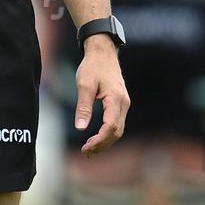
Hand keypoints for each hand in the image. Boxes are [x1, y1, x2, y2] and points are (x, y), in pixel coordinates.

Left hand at [74, 37, 129, 154]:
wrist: (103, 53)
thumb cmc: (92, 67)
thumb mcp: (84, 85)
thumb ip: (83, 107)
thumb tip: (80, 128)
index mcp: (116, 99)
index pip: (111, 127)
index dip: (99, 140)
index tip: (86, 147)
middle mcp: (123, 103)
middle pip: (117, 132)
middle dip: (102, 144)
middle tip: (85, 151)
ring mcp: (124, 104)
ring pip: (118, 129)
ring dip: (105, 141)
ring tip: (89, 149)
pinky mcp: (120, 104)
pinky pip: (117, 123)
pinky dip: (108, 134)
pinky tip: (96, 138)